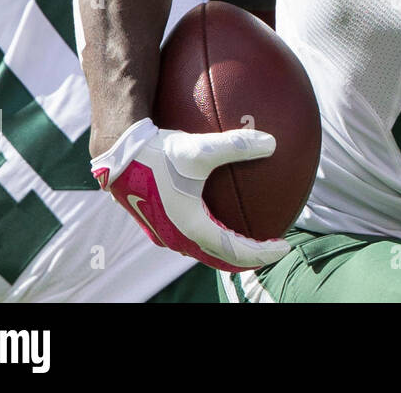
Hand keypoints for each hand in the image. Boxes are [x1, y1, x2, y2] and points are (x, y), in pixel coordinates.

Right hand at [92, 118, 291, 271]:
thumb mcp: (200, 148)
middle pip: (218, 258)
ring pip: (202, 248)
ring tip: (247, 237)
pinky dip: (211, 233)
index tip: (284, 247)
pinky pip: (190, 233)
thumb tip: (272, 142)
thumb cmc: (157, 152)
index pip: (233, 251)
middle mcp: (176, 236)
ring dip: (227, 247)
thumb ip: (237, 145)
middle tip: (269, 250)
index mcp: (189, 227)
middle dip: (246, 257)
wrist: (117, 152)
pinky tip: (217, 210)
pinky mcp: (157, 219)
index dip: (261, 253)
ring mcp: (164, 231)